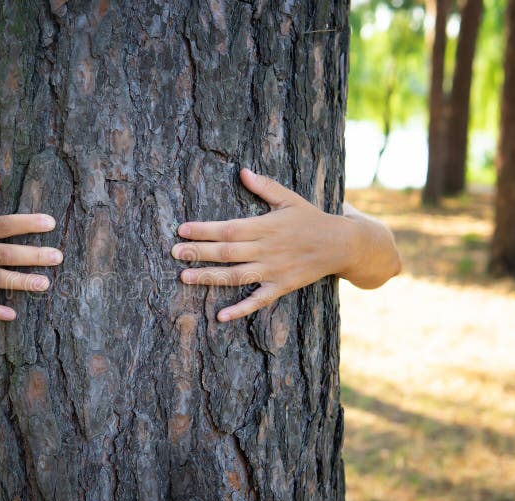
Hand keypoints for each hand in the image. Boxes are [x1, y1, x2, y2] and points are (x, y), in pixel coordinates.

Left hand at [172, 168, 355, 321]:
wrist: (341, 245)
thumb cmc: (310, 219)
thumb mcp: (289, 198)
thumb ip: (264, 186)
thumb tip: (243, 171)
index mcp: (265, 226)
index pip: (228, 229)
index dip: (204, 230)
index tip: (181, 229)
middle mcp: (265, 250)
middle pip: (226, 252)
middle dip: (198, 252)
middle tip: (173, 252)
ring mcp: (272, 271)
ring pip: (235, 276)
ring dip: (208, 277)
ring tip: (184, 277)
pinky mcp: (280, 287)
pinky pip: (257, 301)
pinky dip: (239, 309)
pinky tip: (220, 316)